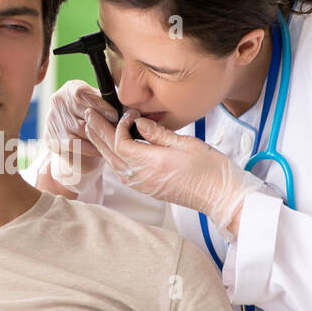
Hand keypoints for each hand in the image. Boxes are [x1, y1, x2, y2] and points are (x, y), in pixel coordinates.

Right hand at [45, 79, 119, 193]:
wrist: (73, 144)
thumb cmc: (90, 120)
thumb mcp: (97, 105)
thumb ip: (107, 102)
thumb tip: (126, 107)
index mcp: (70, 88)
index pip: (84, 94)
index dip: (101, 106)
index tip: (116, 116)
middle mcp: (58, 102)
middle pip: (84, 114)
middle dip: (104, 123)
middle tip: (120, 131)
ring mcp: (52, 121)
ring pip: (82, 130)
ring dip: (100, 137)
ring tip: (114, 141)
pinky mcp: (52, 140)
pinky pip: (77, 145)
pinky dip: (91, 148)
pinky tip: (102, 150)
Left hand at [84, 108, 272, 237]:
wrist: (221, 196)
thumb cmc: (210, 170)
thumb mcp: (186, 143)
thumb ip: (158, 133)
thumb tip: (139, 122)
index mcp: (150, 164)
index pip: (120, 142)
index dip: (119, 125)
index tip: (129, 113)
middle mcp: (142, 177)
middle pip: (111, 153)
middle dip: (98, 132)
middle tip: (89, 115)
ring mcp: (143, 186)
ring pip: (114, 164)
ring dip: (103, 145)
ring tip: (95, 129)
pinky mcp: (148, 189)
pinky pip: (123, 173)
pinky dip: (114, 158)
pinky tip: (113, 149)